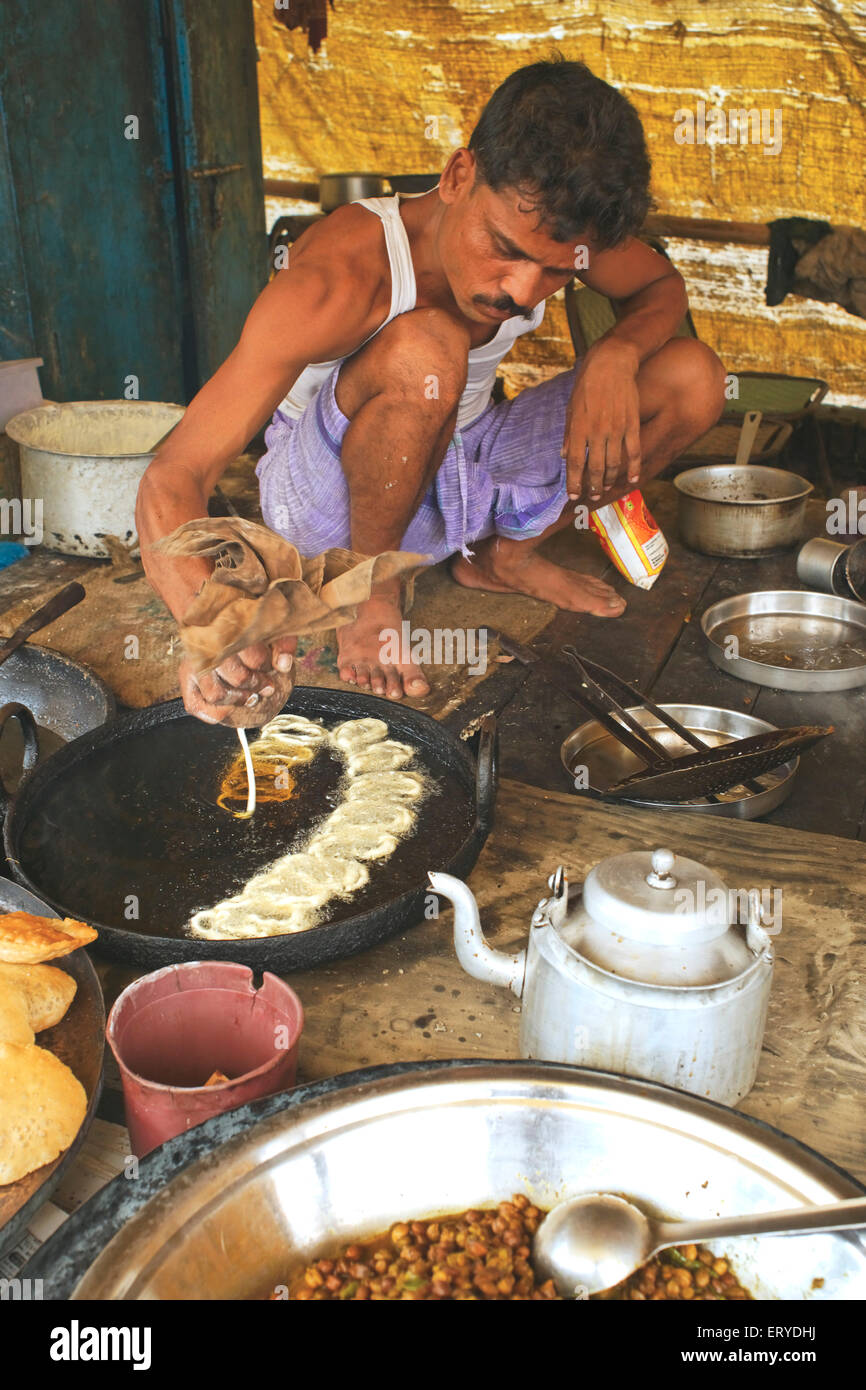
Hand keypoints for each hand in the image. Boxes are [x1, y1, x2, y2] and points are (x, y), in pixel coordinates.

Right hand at [180, 636, 296, 726]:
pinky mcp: (185, 679)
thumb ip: (282, 643)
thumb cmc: (241, 626)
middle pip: (238, 677)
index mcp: (229, 632)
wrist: (209, 618)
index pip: (254, 657)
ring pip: (216, 695)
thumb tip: (284, 665)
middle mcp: (207, 649)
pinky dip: (214, 713)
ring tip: (250, 697)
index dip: (266, 667)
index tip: (272, 667)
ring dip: (238, 699)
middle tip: (266, 685)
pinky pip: (195, 706)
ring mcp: (193, 665)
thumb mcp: (267, 628)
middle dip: (256, 685)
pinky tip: (229, 708)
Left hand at [563, 340, 641, 502]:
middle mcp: (598, 432)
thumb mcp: (571, 408)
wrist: (611, 364)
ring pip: (614, 464)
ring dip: (610, 480)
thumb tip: (565, 456)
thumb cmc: (587, 384)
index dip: (574, 483)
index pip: (575, 463)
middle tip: (591, 497)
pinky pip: (634, 451)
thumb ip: (569, 434)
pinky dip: (634, 468)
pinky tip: (633, 480)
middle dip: (592, 487)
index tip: (573, 496)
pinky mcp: (632, 424)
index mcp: (580, 428)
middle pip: (595, 468)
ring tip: (606, 490)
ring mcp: (617, 429)